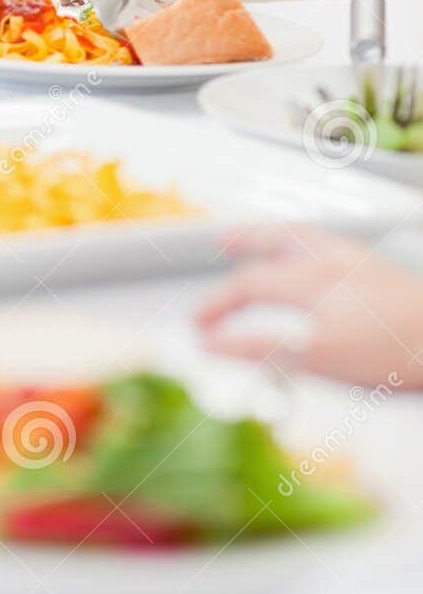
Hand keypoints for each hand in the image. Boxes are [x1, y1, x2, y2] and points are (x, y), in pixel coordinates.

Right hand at [195, 225, 422, 387]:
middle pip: (276, 242)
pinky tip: (318, 256)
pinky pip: (331, 242)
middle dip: (246, 241)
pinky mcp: (379, 269)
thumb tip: (214, 345)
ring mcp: (358, 261)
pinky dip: (310, 243)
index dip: (218, 305)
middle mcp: (331, 260)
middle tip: (224, 241)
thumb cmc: (393, 349)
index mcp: (311, 279)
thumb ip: (261, 349)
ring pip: (307, 237)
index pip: (249, 286)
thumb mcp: (317, 357)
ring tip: (265, 237)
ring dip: (279, 235)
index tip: (200, 327)